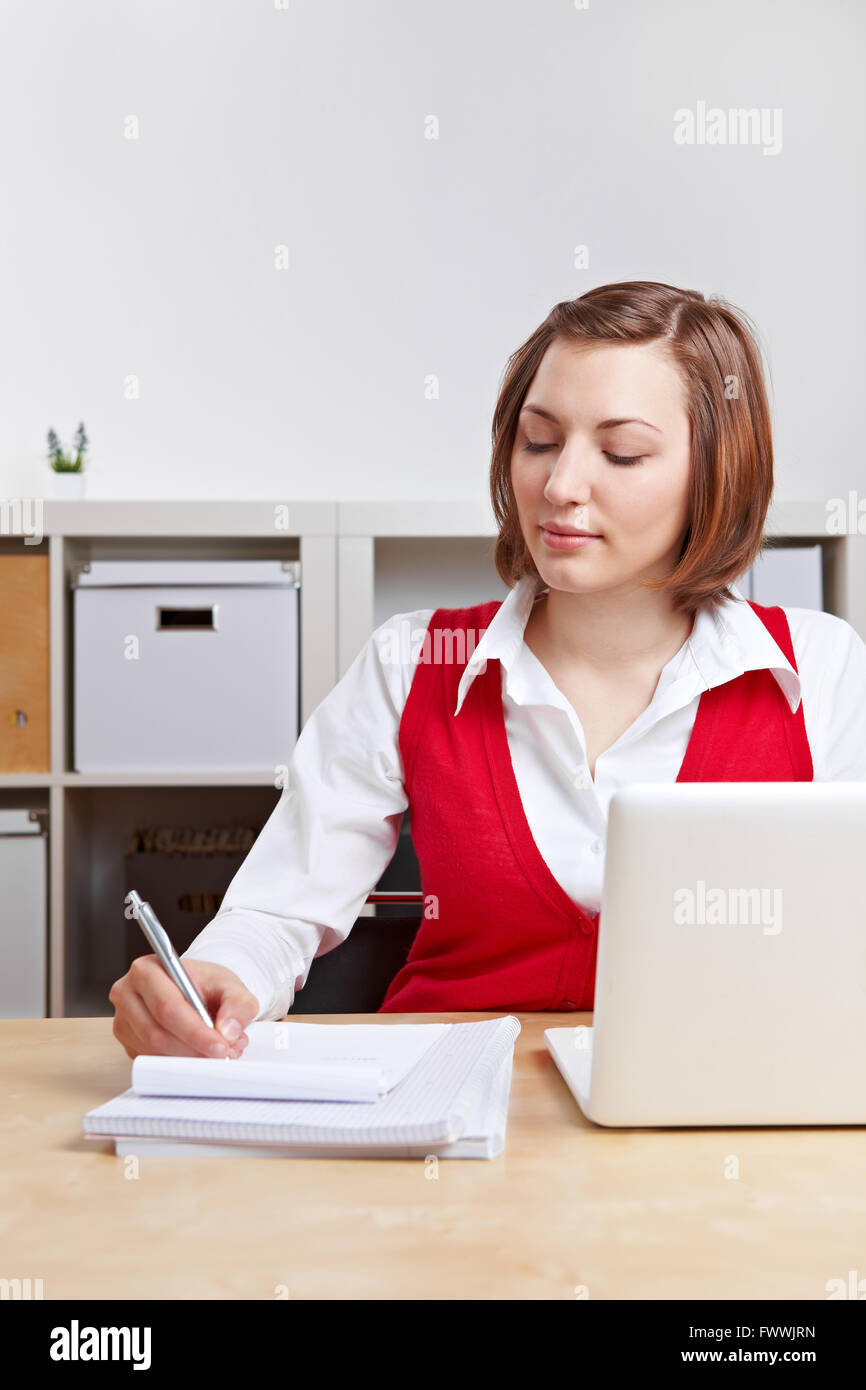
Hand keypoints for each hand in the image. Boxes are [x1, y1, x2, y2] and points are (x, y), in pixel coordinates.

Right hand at [109, 956, 259, 1060]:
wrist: (194, 989)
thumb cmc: (205, 983)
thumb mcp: (230, 986)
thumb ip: (238, 1005)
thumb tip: (228, 1031)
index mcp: (147, 970)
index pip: (167, 1006)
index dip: (194, 1031)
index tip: (220, 1046)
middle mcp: (128, 994)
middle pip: (157, 1033)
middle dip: (193, 1049)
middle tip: (222, 1054)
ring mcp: (124, 1020)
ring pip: (154, 1051)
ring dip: (188, 1058)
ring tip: (216, 1050)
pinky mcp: (128, 1042)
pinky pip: (152, 1061)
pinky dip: (178, 1063)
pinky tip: (198, 1052)